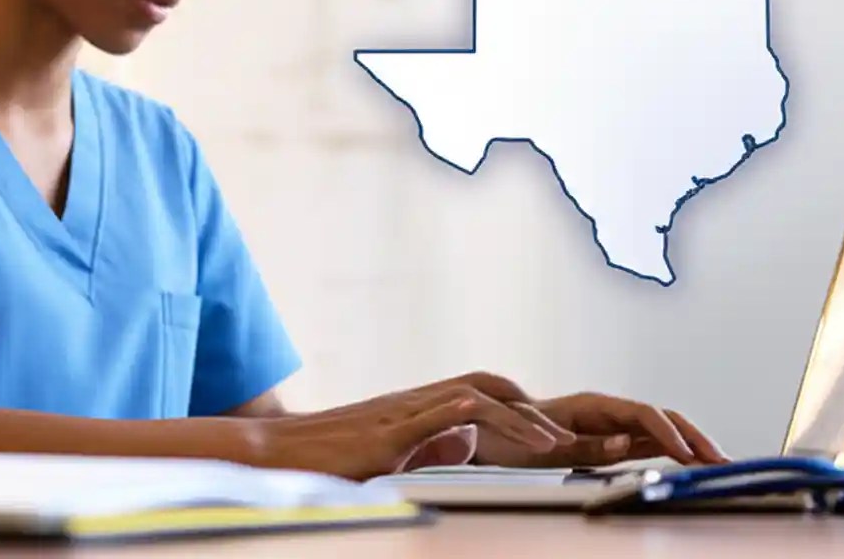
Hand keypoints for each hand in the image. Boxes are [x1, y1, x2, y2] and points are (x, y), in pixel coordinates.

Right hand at [247, 375, 570, 480]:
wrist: (276, 450)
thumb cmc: (328, 458)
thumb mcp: (392, 453)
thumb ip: (430, 443)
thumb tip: (469, 441)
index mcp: (418, 408)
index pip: (481, 395)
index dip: (520, 408)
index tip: (551, 431)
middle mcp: (416, 401)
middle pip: (488, 387)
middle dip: (531, 410)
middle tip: (566, 438)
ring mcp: (402, 413)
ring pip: (473, 398)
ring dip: (517, 419)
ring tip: (551, 444)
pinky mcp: (387, 431)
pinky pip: (433, 413)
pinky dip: (466, 413)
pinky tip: (490, 419)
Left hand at [473, 391, 729, 467]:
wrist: (496, 432)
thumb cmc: (516, 435)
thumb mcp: (547, 443)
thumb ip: (588, 444)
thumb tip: (625, 442)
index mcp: (592, 405)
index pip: (642, 413)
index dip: (667, 432)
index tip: (688, 452)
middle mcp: (607, 411)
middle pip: (661, 417)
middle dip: (693, 437)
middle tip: (722, 461)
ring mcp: (613, 424)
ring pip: (661, 428)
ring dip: (691, 444)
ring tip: (719, 464)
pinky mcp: (614, 438)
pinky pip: (651, 441)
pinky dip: (675, 451)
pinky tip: (693, 465)